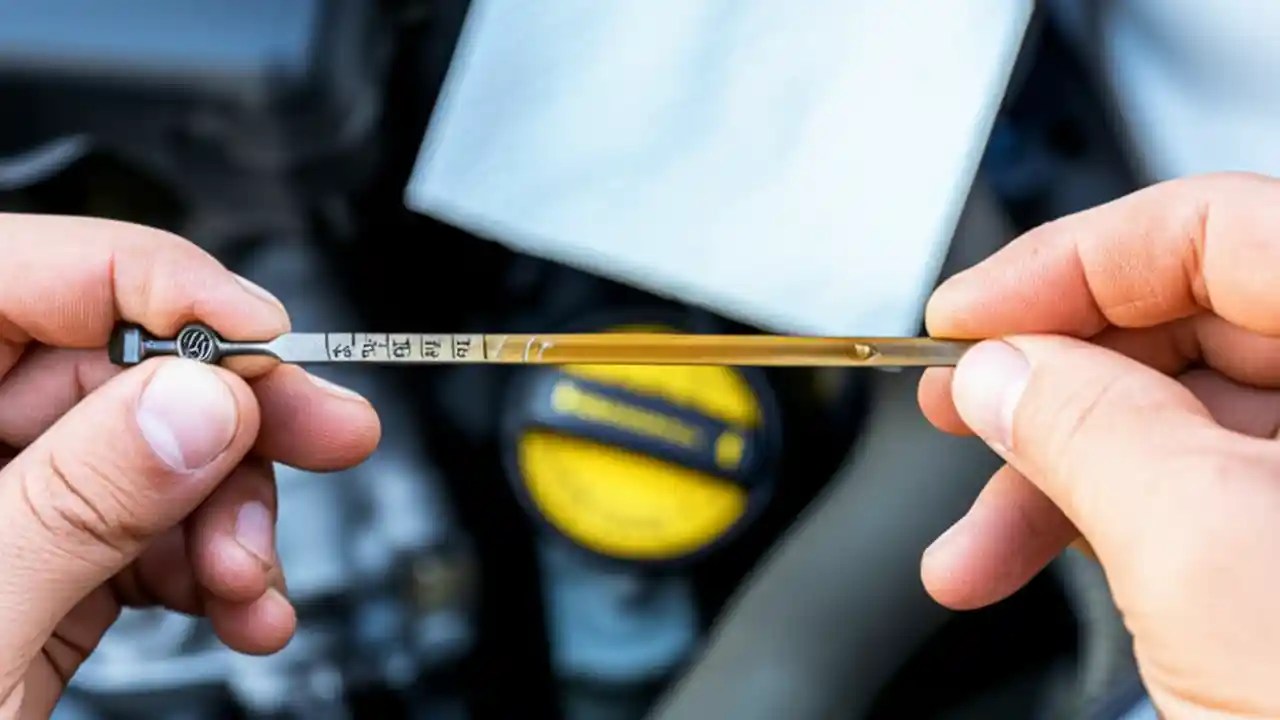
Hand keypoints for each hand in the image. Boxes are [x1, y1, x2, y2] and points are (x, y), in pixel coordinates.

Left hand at [0, 214, 379, 716]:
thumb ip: (76, 501)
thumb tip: (197, 400)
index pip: (17, 273)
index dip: (153, 285)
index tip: (261, 336)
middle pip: (110, 367)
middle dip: (227, 417)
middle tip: (326, 433)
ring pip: (152, 453)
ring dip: (233, 512)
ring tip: (251, 579)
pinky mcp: (44, 567)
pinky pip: (151, 533)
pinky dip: (214, 566)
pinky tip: (242, 607)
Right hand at [916, 172, 1279, 716]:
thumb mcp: (1203, 554)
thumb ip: (1086, 425)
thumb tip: (1000, 368)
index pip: (1220, 229)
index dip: (1071, 261)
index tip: (966, 317)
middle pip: (1192, 327)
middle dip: (1051, 382)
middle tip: (957, 412)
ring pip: (1182, 423)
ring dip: (1057, 479)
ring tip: (972, 549)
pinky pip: (1195, 498)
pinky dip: (1105, 529)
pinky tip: (1030, 569)